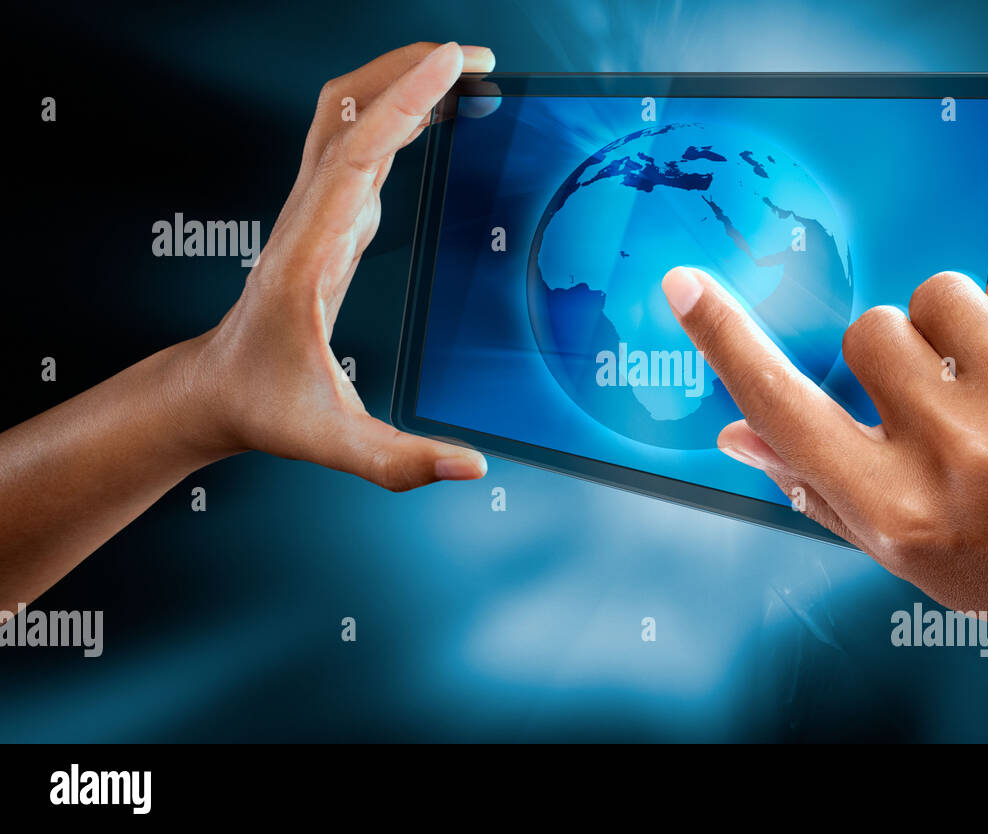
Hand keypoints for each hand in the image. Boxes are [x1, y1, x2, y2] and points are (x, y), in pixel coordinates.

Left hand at [183, 42, 493, 488]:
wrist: (217, 390)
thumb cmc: (266, 406)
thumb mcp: (333, 442)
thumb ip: (399, 462)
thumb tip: (472, 468)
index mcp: (310, 255)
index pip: (358, 157)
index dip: (405, 103)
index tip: (453, 65)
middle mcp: (308, 218)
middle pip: (348, 113)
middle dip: (409, 71)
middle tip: (477, 58)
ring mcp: (314, 211)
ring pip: (345, 118)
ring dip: (396, 82)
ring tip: (461, 70)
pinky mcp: (326, 217)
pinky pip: (356, 145)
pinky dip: (393, 114)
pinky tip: (431, 118)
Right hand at [661, 263, 987, 740]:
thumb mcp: (913, 557)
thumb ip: (819, 491)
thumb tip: (734, 437)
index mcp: (899, 512)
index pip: (784, 410)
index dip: (725, 343)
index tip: (685, 286)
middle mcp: (955, 454)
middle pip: (869, 331)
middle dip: (895, 353)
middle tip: (943, 396)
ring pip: (937, 292)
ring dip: (956, 327)